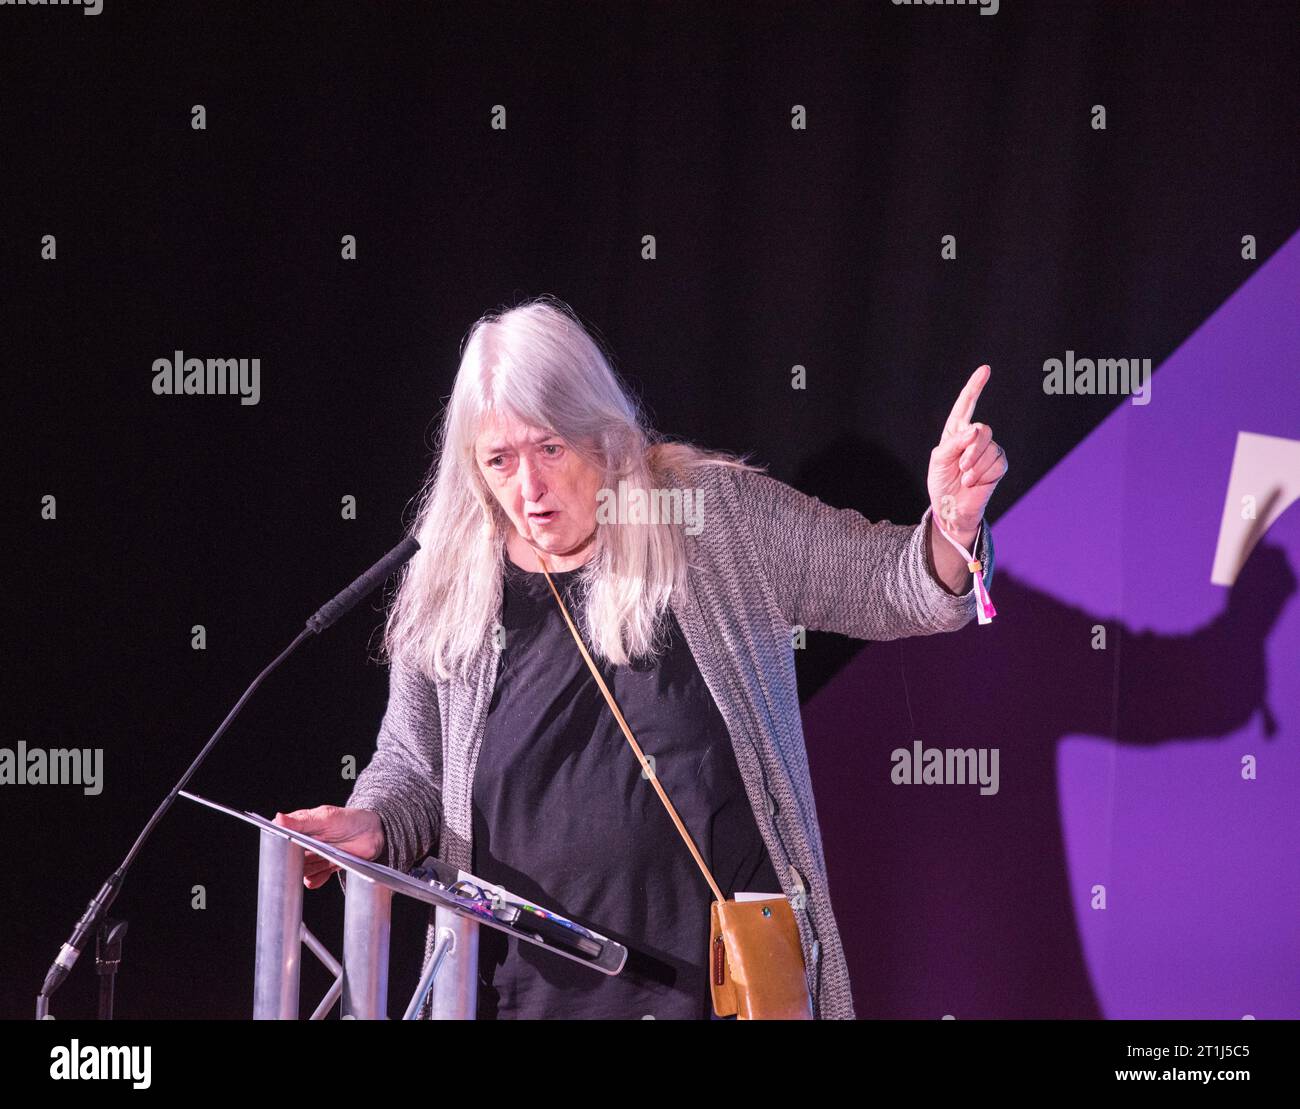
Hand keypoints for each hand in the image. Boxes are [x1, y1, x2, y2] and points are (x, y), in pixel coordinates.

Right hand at [272, 805, 383, 888]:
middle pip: (289, 858)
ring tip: (324, 859)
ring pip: (300, 870)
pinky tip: (324, 872)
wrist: (374, 834)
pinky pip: (312, 880)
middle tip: (308, 857)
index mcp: (301, 827)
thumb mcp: (326, 818)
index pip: (280, 837)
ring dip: (310, 869)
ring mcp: (314, 856)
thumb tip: (278, 818)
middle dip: (295, 861)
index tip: (283, 850)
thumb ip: (302, 821)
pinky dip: (316, 879)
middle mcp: (305, 843)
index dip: (279, 845)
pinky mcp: (323, 868)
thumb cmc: (350, 820)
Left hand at [927, 364, 1006, 539]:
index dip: (975, 387)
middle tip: (961, 466)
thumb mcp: (939, 460)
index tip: (985, 369)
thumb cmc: (941, 482)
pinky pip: (997, 462)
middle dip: (972, 448)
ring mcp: (989, 451)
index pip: (966, 405)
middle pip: (983, 429)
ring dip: (974, 466)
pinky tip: (973, 483)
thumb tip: (975, 430)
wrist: (950, 507)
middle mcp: (974, 438)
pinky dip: (982, 474)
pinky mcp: (998, 465)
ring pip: (990, 447)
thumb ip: (954, 442)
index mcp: (956, 432)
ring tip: (964, 478)